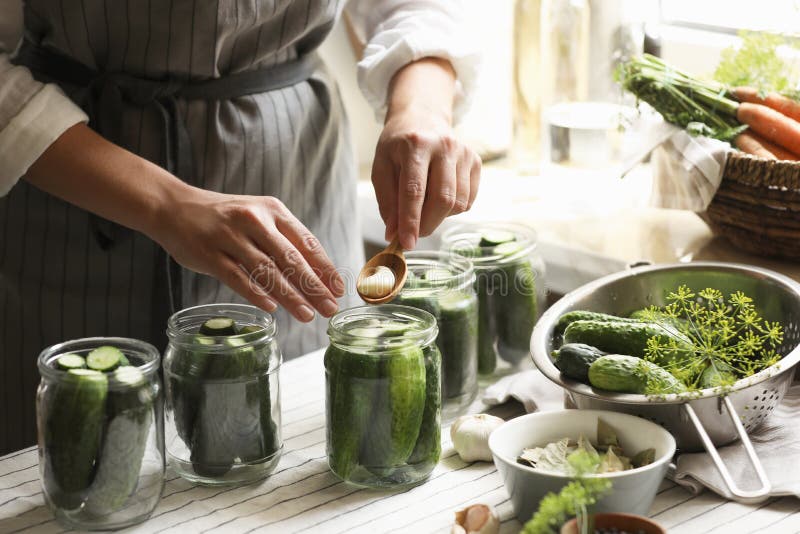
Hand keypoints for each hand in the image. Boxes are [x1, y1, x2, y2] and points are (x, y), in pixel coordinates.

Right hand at [153, 188, 344, 321]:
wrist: (174, 206)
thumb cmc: (225, 217)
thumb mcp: (259, 217)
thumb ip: (284, 241)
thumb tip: (317, 276)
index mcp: (273, 210)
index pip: (307, 242)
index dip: (325, 268)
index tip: (339, 289)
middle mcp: (254, 220)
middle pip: (291, 258)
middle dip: (314, 286)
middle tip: (330, 308)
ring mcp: (230, 237)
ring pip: (266, 270)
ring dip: (290, 295)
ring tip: (307, 315)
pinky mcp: (209, 254)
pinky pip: (237, 277)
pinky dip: (255, 293)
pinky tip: (272, 307)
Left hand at [371, 58, 481, 249]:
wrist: (423, 117)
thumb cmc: (398, 145)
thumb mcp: (382, 167)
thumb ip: (387, 201)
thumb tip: (394, 233)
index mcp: (415, 144)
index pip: (414, 191)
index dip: (410, 221)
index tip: (406, 244)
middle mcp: (444, 146)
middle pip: (442, 200)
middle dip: (426, 225)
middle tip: (413, 234)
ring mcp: (464, 153)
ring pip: (457, 204)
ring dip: (438, 217)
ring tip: (424, 207)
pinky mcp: (476, 161)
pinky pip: (468, 201)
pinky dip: (452, 209)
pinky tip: (439, 195)